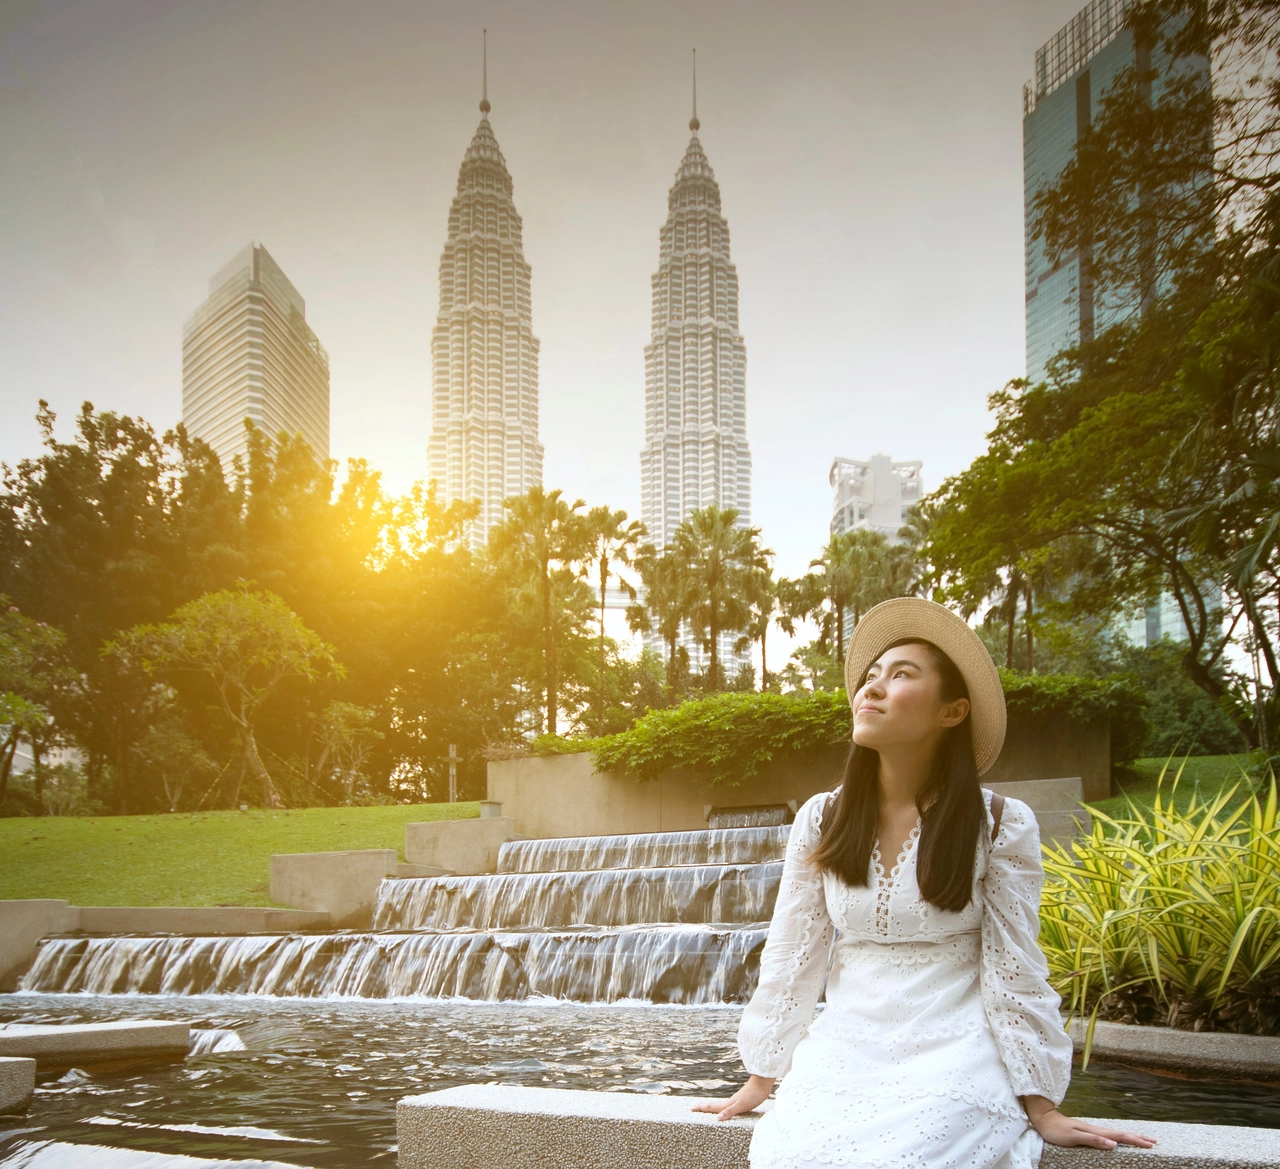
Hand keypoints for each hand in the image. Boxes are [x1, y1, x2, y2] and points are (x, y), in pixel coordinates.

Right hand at [691, 1074, 775, 1121]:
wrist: (762, 1084)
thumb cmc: (753, 1095)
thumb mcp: (741, 1105)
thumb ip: (730, 1112)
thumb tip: (717, 1118)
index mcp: (728, 1104)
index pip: (712, 1107)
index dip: (702, 1108)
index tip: (691, 1108)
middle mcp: (730, 1102)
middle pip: (714, 1105)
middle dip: (703, 1107)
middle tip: (693, 1107)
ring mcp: (735, 1101)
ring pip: (720, 1105)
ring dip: (712, 1107)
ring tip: (706, 1108)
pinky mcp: (741, 1101)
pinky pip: (728, 1107)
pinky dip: (723, 1109)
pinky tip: (726, 1109)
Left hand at [1023, 1097, 1155, 1149]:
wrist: (1043, 1118)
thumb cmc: (1056, 1130)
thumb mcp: (1073, 1137)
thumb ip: (1092, 1140)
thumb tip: (1113, 1144)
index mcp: (1095, 1131)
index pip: (1119, 1136)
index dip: (1135, 1140)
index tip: (1150, 1143)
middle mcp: (1096, 1129)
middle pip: (1121, 1134)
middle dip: (1137, 1138)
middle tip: (1154, 1141)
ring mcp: (1092, 1130)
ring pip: (1115, 1134)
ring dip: (1130, 1137)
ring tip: (1142, 1139)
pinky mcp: (1087, 1132)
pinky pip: (1108, 1135)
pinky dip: (1118, 1137)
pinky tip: (1118, 1140)